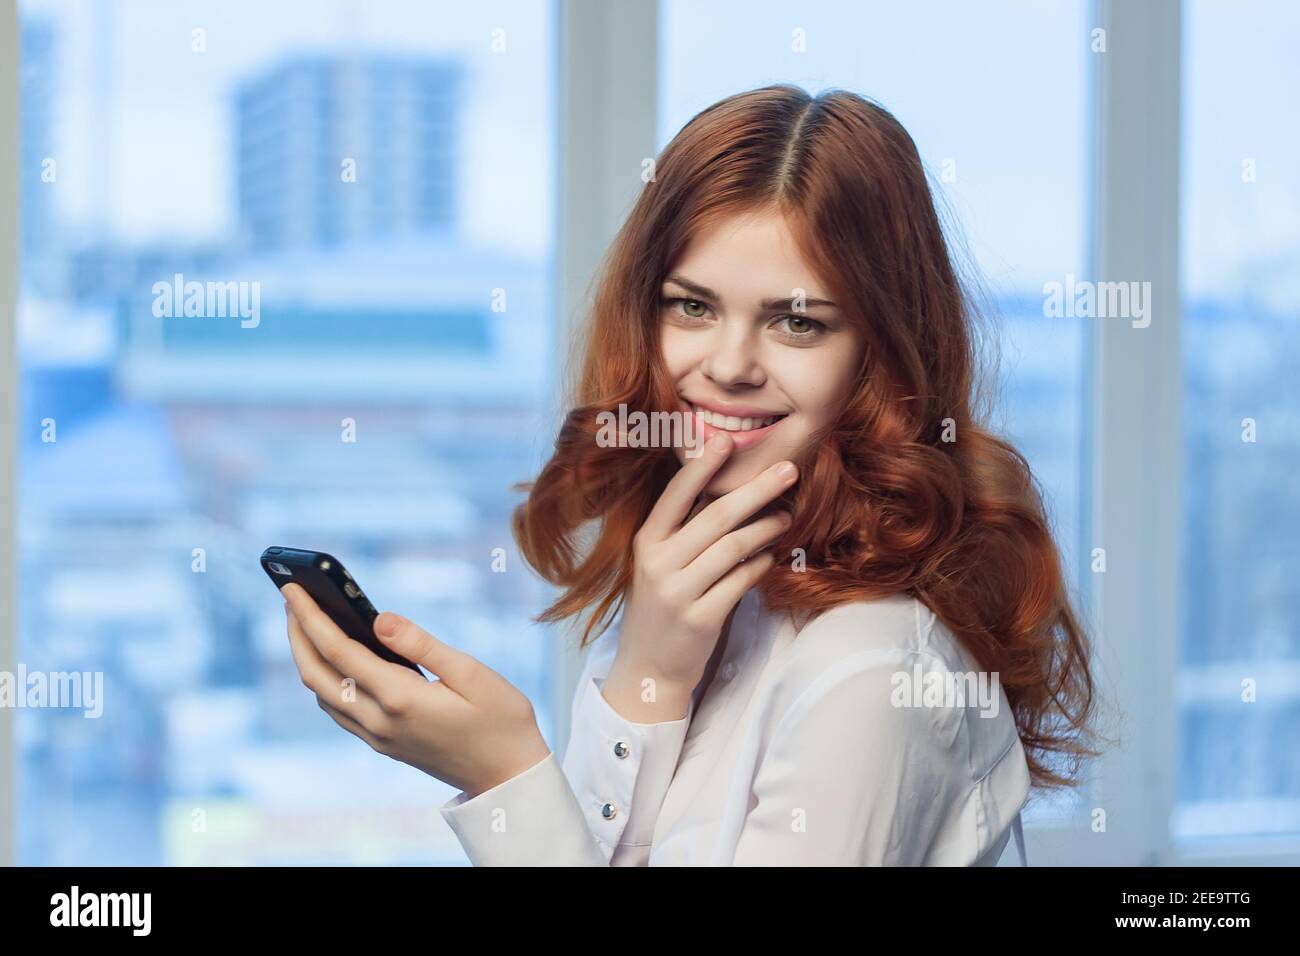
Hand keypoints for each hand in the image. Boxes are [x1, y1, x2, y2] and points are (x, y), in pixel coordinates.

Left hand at [283, 582, 550, 797]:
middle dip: (297, 634)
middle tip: (292, 598)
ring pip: (323, 695)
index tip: (291, 589)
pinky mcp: (384, 744)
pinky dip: (326, 679)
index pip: (339, 651)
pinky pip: (340, 710)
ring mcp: (379, 737)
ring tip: (309, 621)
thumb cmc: (502, 721)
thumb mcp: (472, 673)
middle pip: (316, 675)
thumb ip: (422, 644)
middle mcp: (380, 721)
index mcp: (400, 698)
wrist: (509, 777)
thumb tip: (379, 618)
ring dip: (308, 657)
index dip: (310, 617)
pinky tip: (336, 659)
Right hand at [606, 431, 796, 717]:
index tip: (726, 440)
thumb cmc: (661, 605)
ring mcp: (678, 592)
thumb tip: (730, 490)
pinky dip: (761, 564)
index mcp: (646, 542)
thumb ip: (683, 531)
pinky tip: (771, 556)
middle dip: (757, 490)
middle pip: (716, 516)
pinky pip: (742, 580)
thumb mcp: (658, 564)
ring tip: (787, 516)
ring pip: (734, 547)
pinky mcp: (701, 618)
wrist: (648, 666)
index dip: (701, 467)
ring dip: (767, 528)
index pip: (676, 495)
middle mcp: (659, 563)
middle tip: (788, 470)